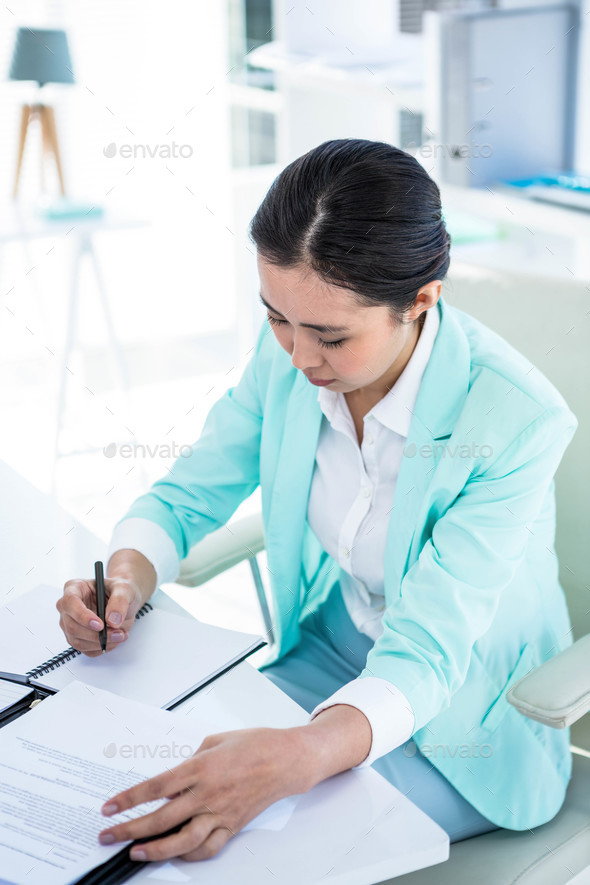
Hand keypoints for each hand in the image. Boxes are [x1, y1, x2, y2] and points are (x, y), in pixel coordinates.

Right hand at [56, 575, 142, 656]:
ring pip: (77, 641)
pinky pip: (86, 650)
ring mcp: (71, 624)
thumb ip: (120, 601)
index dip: (83, 616)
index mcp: (74, 588)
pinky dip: (102, 648)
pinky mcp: (78, 638)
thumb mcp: (125, 588)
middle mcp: (68, 607)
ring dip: (100, 643)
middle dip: (96, 634)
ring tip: (120, 635)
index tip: (100, 624)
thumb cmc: (120, 590)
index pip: (70, 603)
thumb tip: (112, 620)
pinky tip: (114, 640)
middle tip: (117, 632)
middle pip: (72, 626)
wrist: (125, 601)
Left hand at [98, 727, 312, 861]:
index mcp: (201, 767)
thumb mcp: (215, 739)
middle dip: (130, 829)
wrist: (287, 760)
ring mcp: (221, 813)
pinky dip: (188, 855)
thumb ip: (191, 758)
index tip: (110, 807)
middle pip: (161, 818)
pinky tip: (174, 855)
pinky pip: (207, 848)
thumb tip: (173, 776)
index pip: (155, 787)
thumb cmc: (255, 744)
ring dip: (155, 850)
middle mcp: (208, 793)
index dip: (129, 799)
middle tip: (108, 835)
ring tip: (135, 852)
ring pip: (182, 841)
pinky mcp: (233, 825)